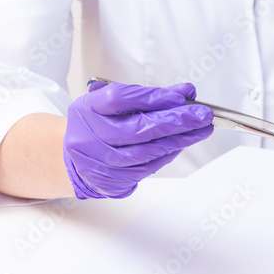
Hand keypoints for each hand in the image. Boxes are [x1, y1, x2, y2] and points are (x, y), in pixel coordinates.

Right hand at [63, 81, 213, 198]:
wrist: (71, 158)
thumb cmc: (97, 125)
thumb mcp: (112, 103)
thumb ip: (147, 97)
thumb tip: (185, 93)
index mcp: (88, 109)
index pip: (122, 99)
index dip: (154, 97)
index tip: (183, 95)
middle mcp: (90, 136)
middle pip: (138, 128)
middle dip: (176, 121)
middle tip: (202, 115)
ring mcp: (99, 162)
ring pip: (146, 152)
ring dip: (179, 140)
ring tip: (201, 129)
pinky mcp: (110, 181)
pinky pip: (146, 168)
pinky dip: (168, 155)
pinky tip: (182, 144)